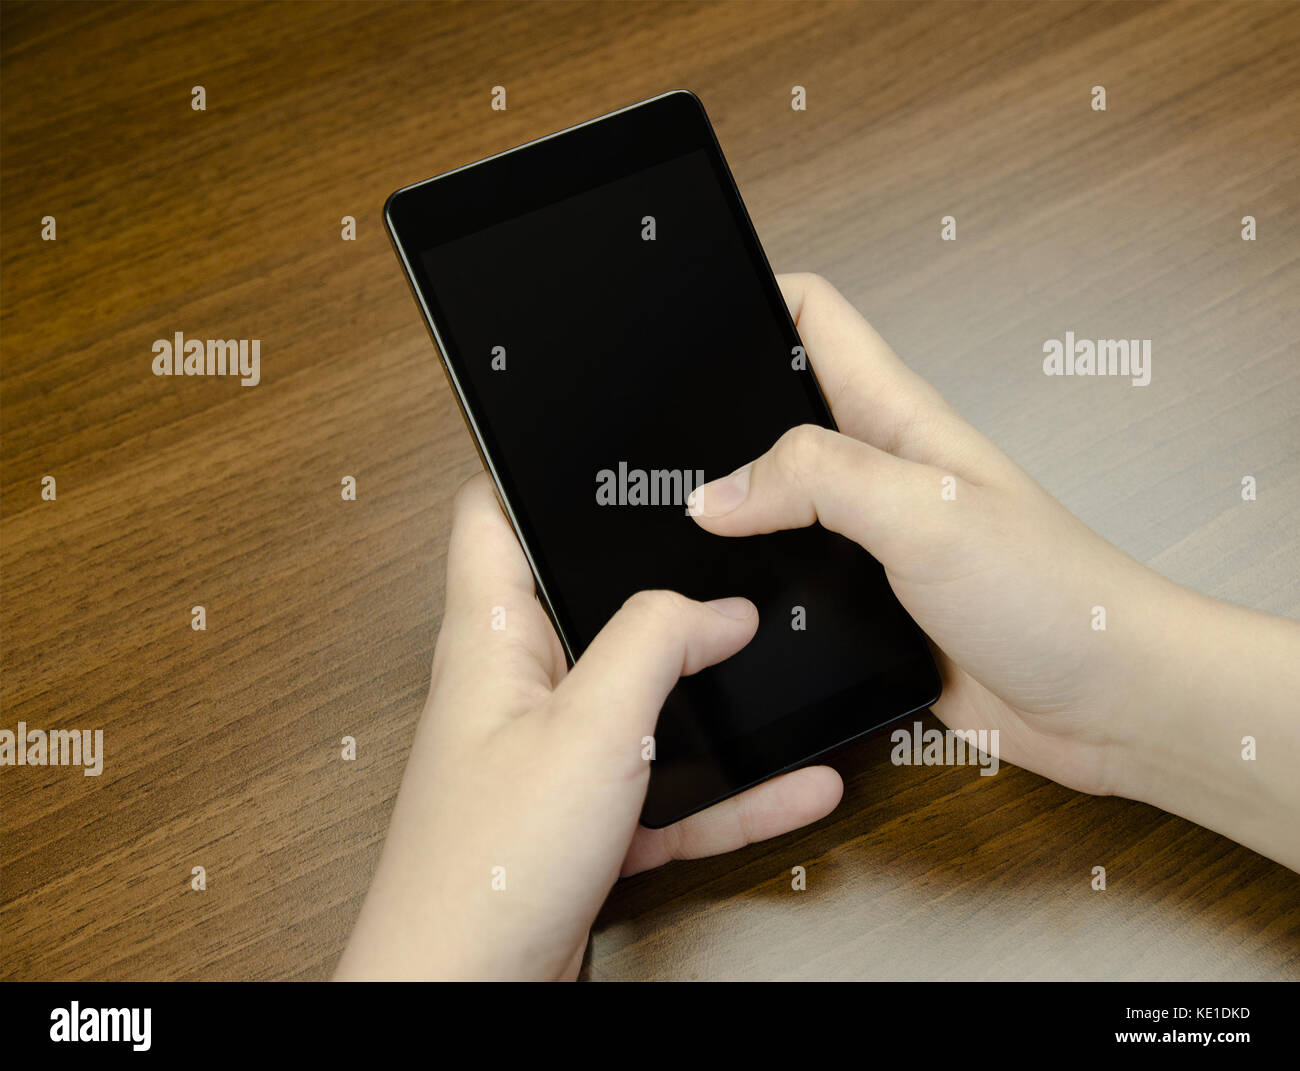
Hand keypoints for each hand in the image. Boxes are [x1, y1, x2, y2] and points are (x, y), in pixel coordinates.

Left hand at [334, 474, 842, 979]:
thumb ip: (652, 644)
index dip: (528, 465)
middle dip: (658, 576)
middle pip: (590, 600)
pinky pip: (671, 785)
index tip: (585, 432)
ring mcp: (555, 754)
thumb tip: (716, 606)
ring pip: (645, 700)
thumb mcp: (588, 727)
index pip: (491, 513)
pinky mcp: (586, 816)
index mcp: (493, 637)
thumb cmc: (483, 871)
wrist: (468, 995)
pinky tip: (795, 782)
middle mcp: (520, 686)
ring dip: (709, 690)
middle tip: (722, 542)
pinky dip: (730, 785)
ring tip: (778, 662)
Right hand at [690, 273, 1299, 870]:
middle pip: (777, 407)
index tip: (689, 304)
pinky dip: (750, 576)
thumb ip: (816, 482)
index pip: (815, 316)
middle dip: (715, 408)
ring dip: (727, 504)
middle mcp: (878, 468)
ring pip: (773, 496)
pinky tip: (723, 594)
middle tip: (658, 429)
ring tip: (670, 514)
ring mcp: (870, 537)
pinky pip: (788, 573)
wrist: (1107, 700)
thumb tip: (716, 492)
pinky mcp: (865, 602)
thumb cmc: (1055, 594)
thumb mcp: (927, 511)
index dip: (753, 292)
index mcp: (897, 416)